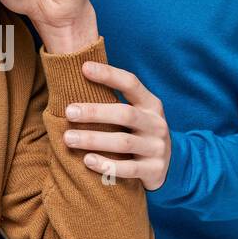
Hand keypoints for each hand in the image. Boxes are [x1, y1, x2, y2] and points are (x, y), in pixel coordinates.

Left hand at [63, 64, 171, 189]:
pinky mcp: (154, 170)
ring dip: (93, 139)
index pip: (131, 83)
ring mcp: (157, 148)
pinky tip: (87, 160)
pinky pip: (128, 169)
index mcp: (151, 104)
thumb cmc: (139, 133)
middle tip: (68, 112)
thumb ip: (114, 101)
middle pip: (125, 114)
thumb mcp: (136, 114)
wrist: (169, 165)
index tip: (84, 68)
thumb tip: (75, 82)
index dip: (109, 75)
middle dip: (95, 112)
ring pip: (123, 143)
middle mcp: (156, 124)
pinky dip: (106, 165)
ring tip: (68, 138)